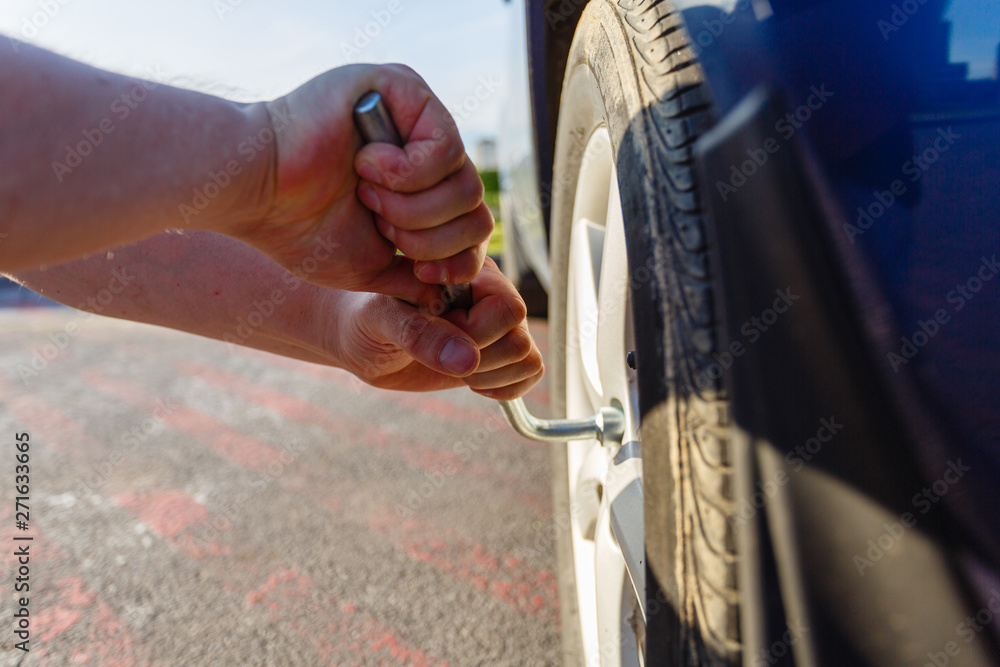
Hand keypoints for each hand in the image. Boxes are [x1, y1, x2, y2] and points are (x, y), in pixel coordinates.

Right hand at [229, 64, 492, 306]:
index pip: (473, 227)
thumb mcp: (371, 267)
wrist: (256, 192)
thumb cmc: (300, 229)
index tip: (417, 269)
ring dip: (413, 207)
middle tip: (380, 223)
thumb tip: (449, 295)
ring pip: (466, 184)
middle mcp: (423, 148)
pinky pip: (447, 148)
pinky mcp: (406, 89)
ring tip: (367, 195)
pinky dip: (409, 174)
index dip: (455, 258)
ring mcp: (417, 117)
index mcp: (419, 188)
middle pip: (475, 210)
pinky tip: (367, 167)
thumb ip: (413, 279)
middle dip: (429, 238)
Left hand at [330, 259, 543, 398]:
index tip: (432, 330)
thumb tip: (467, 360)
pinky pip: (530, 372)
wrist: (359, 338)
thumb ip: (417, 333)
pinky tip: (469, 382)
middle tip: (437, 354)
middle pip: (520, 338)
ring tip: (449, 366)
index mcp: (469, 273)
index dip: (474, 333)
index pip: (508, 308)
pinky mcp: (497, 355)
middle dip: (477, 360)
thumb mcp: (380, 320)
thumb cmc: (364, 318)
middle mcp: (491, 297)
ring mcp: (497, 328)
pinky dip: (504, 387)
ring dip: (489, 376)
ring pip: (528, 359)